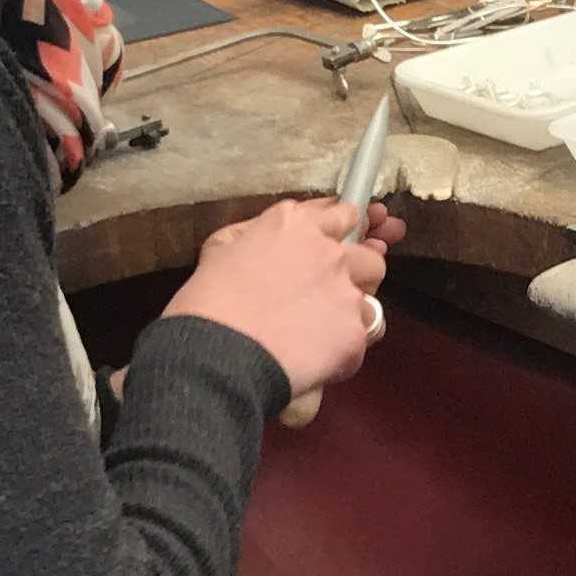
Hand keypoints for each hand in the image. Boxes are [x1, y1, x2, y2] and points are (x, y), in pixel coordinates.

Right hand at [163, 198, 400, 411]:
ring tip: (320, 335)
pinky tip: (316, 361)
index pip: (341, 213)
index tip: (335, 245)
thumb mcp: (220, 249)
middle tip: (329, 296)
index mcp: (294, 224)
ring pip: (369, 298)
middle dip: (356, 273)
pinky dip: (343, 352)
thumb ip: (256, 235)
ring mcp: (346, 291)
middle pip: (368, 256)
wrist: (215, 358)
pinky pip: (361, 339)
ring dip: (350, 313)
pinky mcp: (355, 332)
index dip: (339, 233)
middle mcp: (328, 251)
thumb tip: (268, 242)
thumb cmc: (206, 304)